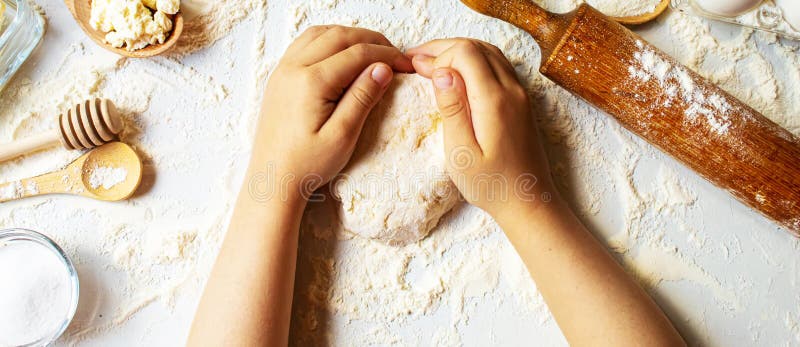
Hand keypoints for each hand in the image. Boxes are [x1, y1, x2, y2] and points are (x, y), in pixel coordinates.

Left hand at [252, 26, 413, 200]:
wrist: (273, 180)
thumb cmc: (307, 164)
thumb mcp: (342, 136)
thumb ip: (362, 98)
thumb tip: (383, 68)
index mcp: (311, 82)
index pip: (357, 53)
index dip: (386, 55)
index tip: (406, 65)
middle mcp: (293, 68)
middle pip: (339, 36)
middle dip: (371, 40)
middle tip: (394, 54)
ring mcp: (283, 70)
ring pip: (320, 34)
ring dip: (349, 36)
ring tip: (372, 51)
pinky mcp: (279, 77)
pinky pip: (304, 43)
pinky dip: (328, 40)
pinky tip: (342, 54)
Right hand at [407, 38, 555, 217]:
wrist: (528, 201)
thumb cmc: (491, 184)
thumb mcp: (461, 152)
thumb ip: (451, 109)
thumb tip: (441, 71)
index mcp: (494, 100)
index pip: (465, 53)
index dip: (437, 54)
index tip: (415, 69)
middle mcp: (512, 90)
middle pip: (477, 46)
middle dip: (444, 47)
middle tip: (415, 59)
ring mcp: (520, 94)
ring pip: (489, 52)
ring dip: (459, 51)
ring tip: (431, 62)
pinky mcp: (522, 102)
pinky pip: (499, 66)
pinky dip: (475, 60)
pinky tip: (457, 73)